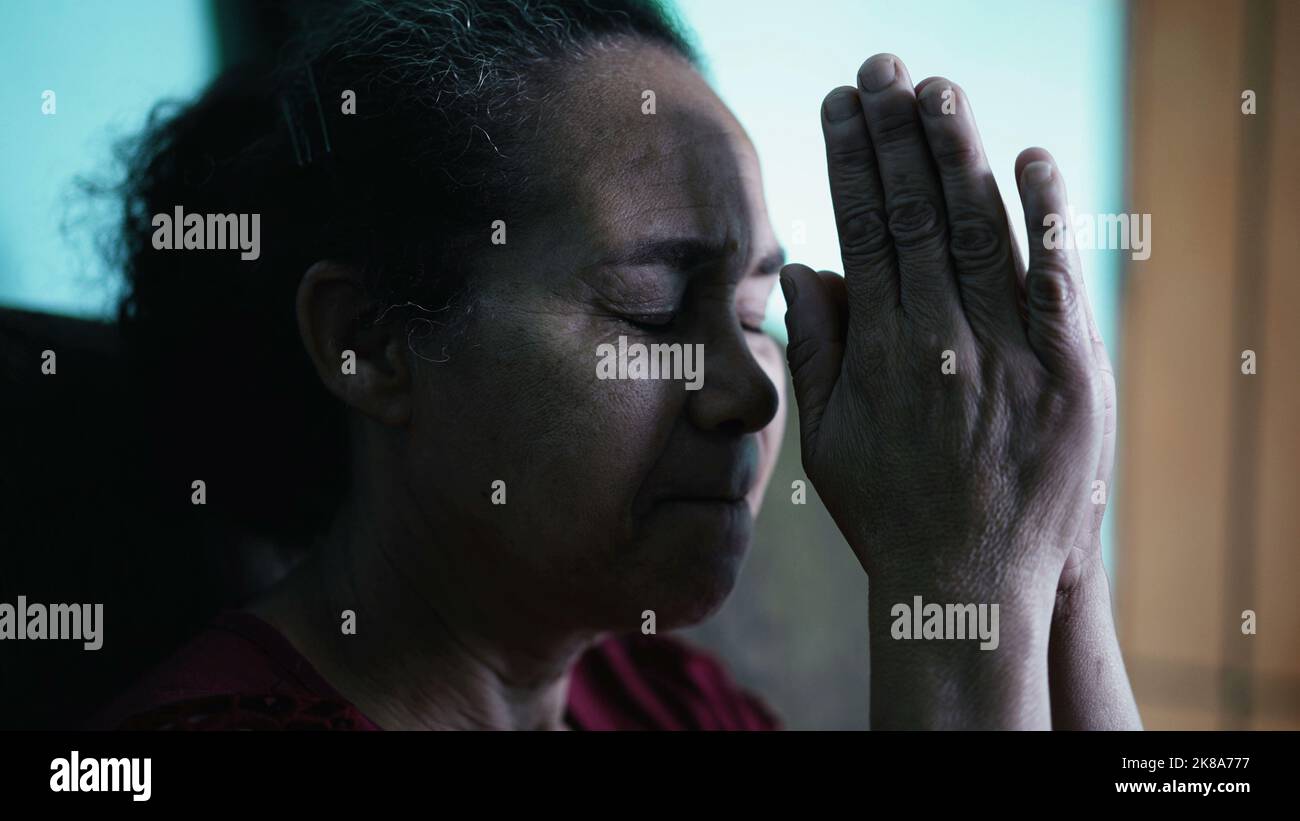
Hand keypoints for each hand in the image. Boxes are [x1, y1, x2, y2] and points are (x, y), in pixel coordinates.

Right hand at [781, 54, 1109, 604]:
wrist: (968, 585)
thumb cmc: (889, 513)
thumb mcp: (828, 439)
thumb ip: (815, 351)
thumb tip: (803, 267)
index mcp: (878, 350)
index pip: (861, 227)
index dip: (849, 158)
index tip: (839, 104)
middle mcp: (939, 338)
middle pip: (915, 211)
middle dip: (896, 131)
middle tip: (882, 66)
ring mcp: (1007, 352)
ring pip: (978, 229)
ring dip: (958, 152)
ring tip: (937, 89)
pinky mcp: (1067, 372)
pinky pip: (1056, 279)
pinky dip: (1046, 216)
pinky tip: (1030, 158)